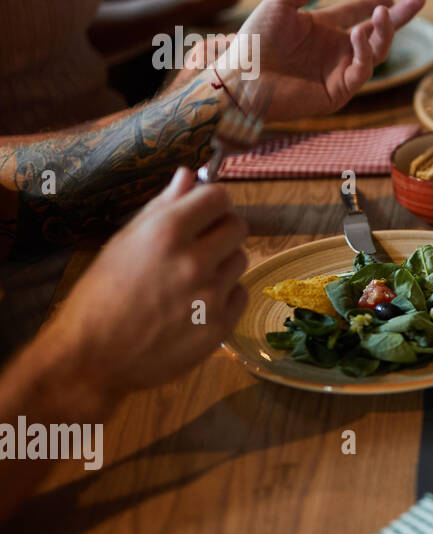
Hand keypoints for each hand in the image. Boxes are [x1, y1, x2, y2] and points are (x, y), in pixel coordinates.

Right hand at [39, 168, 248, 411]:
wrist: (91, 359)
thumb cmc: (99, 295)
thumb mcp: (122, 243)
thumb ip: (162, 207)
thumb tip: (190, 174)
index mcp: (166, 233)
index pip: (218, 197)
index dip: (212, 201)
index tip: (204, 211)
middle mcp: (194, 260)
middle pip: (238, 226)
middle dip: (221, 230)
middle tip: (200, 245)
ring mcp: (210, 295)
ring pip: (240, 260)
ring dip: (222, 264)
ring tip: (190, 279)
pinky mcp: (220, 326)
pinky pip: (239, 294)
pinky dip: (224, 296)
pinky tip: (196, 304)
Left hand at [223, 0, 424, 119]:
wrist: (241, 77)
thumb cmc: (254, 39)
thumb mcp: (282, 2)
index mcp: (322, 29)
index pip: (357, 14)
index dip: (375, 4)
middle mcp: (335, 50)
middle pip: (377, 33)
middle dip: (399, 16)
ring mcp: (339, 71)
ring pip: (375, 51)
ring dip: (383, 31)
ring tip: (381, 14)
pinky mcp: (338, 92)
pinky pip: (362, 71)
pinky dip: (365, 53)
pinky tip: (358, 34)